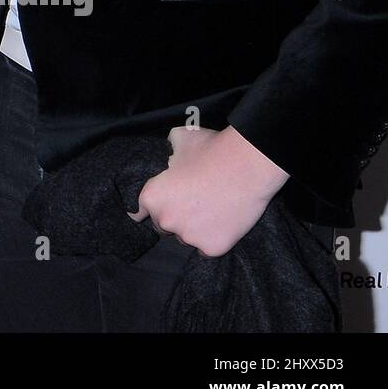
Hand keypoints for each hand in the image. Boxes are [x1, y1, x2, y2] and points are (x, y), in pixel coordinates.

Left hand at [129, 124, 290, 256]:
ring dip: (193, 229)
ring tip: (210, 209)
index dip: (153, 207)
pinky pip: (206, 249)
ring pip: (186, 238)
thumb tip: (169, 152)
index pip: (140, 212)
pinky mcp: (212, 248)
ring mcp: (189, 237)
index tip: (162, 205)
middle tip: (192, 203)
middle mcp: (165, 220)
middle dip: (174, 217)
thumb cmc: (210, 150)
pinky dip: (212, 239)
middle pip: (163, 226)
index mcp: (152, 197)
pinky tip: (221, 223)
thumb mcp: (180, 139)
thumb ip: (168, 150)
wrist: (247, 166)